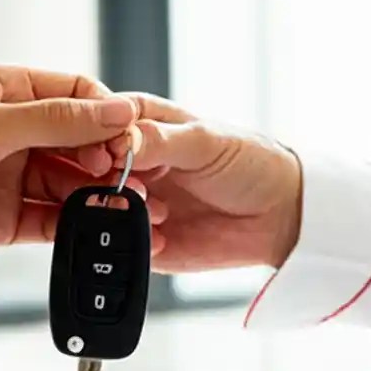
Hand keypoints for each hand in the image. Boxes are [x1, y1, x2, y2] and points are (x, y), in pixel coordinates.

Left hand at [0, 66, 140, 275]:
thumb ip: (54, 122)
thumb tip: (117, 110)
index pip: (72, 94)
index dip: (106, 116)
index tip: (131, 139)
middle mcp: (5, 131)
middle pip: (78, 142)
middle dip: (110, 159)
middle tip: (137, 179)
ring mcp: (4, 177)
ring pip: (69, 184)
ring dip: (100, 196)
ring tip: (130, 209)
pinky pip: (51, 221)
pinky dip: (77, 226)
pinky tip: (100, 230)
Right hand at [91, 94, 303, 271]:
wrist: (281, 216)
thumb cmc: (252, 164)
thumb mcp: (208, 142)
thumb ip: (161, 140)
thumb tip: (119, 140)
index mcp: (143, 126)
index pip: (99, 125)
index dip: (94, 138)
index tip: (106, 154)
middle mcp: (133, 163)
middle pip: (89, 169)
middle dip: (103, 181)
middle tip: (131, 188)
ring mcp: (136, 202)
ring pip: (99, 208)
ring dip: (118, 213)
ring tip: (155, 213)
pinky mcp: (145, 240)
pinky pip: (121, 245)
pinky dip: (133, 243)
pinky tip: (160, 238)